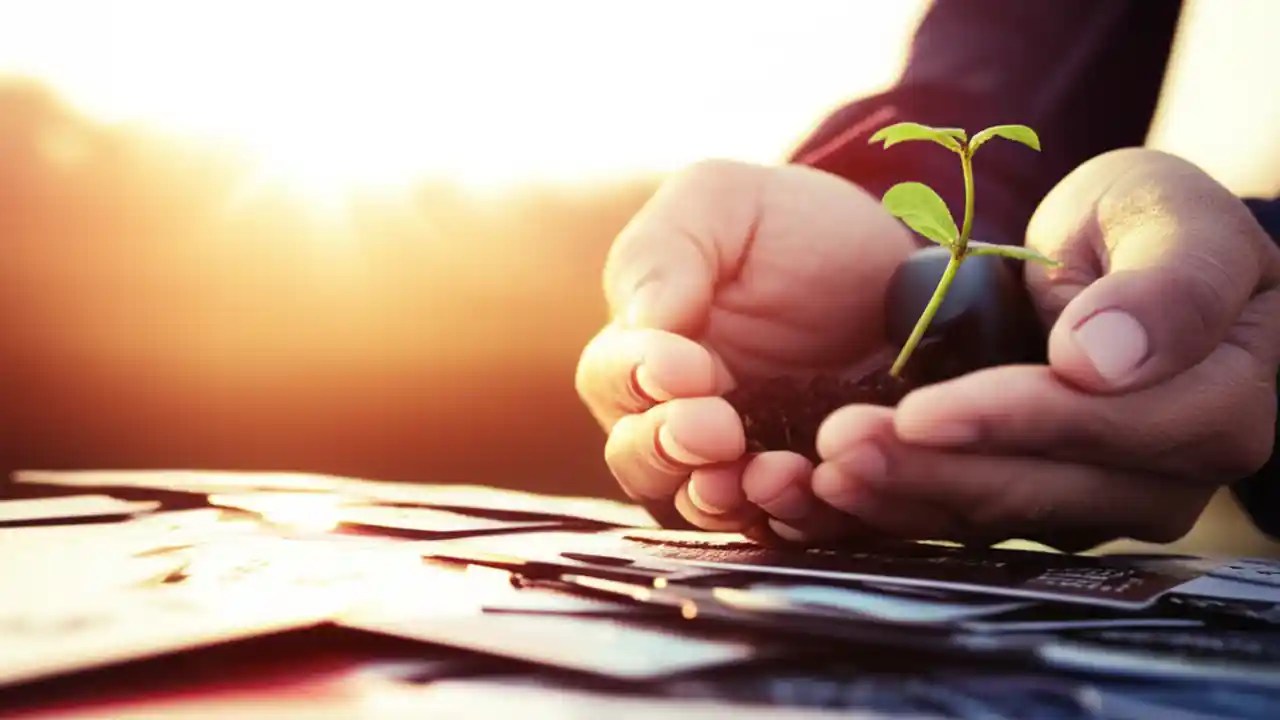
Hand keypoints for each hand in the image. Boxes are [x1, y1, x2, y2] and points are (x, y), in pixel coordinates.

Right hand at [575, 160, 913, 534]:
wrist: (895, 266)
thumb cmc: (793, 226)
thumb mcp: (726, 202)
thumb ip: (669, 249)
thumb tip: (644, 320)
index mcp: (644, 347)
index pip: (612, 377)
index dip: (637, 378)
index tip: (683, 365)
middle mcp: (675, 416)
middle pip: (639, 459)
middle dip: (669, 448)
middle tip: (714, 428)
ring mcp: (737, 461)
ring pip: (701, 504)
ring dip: (722, 495)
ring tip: (762, 472)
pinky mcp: (801, 490)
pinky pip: (781, 522)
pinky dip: (787, 515)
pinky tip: (811, 484)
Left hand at [812, 148, 1279, 549]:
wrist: (1111, 260)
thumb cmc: (1146, 224)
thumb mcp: (1169, 212)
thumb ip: (1169, 280)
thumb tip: (1100, 361)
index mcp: (1221, 399)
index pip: (1118, 426)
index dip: (1017, 420)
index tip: (923, 410)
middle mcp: (1168, 474)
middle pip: (1046, 491)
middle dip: (935, 472)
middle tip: (840, 448)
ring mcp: (1100, 501)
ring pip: (997, 519)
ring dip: (901, 499)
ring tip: (820, 475)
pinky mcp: (1037, 510)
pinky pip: (962, 522)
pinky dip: (892, 511)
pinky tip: (825, 497)